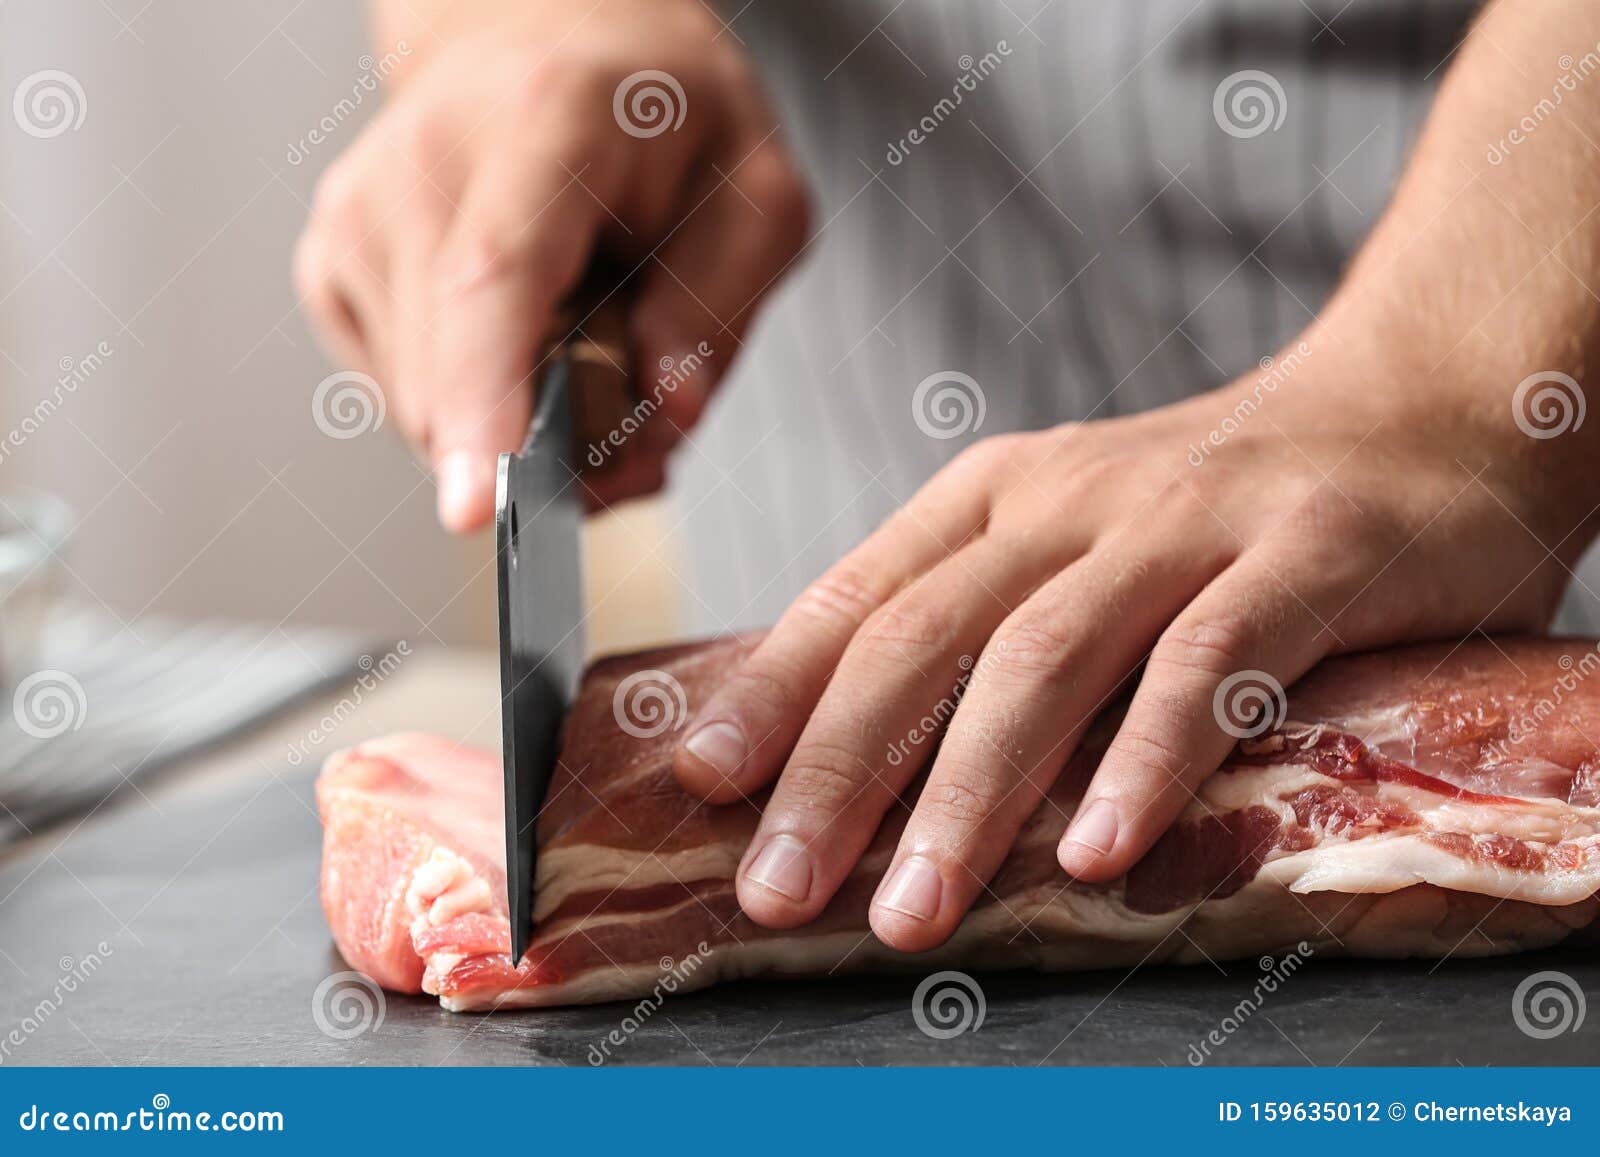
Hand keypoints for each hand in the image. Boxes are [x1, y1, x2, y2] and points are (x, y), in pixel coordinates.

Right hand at [294, 0, 807, 528]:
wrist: (549, 38)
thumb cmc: (658, 114)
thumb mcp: (755, 194)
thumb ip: (719, 310)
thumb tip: (664, 416)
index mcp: (541, 124)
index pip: (493, 282)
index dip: (486, 402)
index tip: (478, 506)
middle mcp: (423, 165)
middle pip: (456, 376)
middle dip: (553, 448)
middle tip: (644, 407)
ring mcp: (358, 218)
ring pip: (428, 411)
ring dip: (521, 424)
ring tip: (586, 345)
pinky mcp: (332, 267)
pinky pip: (409, 400)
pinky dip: (478, 403)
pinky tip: (527, 340)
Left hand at [672, 353, 1586, 950]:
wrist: (1407, 413)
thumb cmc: (1213, 508)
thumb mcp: (1069, 540)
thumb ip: (979, 621)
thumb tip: (848, 750)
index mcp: (995, 497)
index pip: (857, 597)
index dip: (773, 691)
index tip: (702, 783)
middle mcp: (1070, 501)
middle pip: (923, 638)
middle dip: (838, 773)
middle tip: (776, 888)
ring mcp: (1185, 524)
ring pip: (1046, 660)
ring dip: (969, 796)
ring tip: (912, 911)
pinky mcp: (1304, 556)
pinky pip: (1209, 664)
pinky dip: (1146, 760)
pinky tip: (1097, 851)